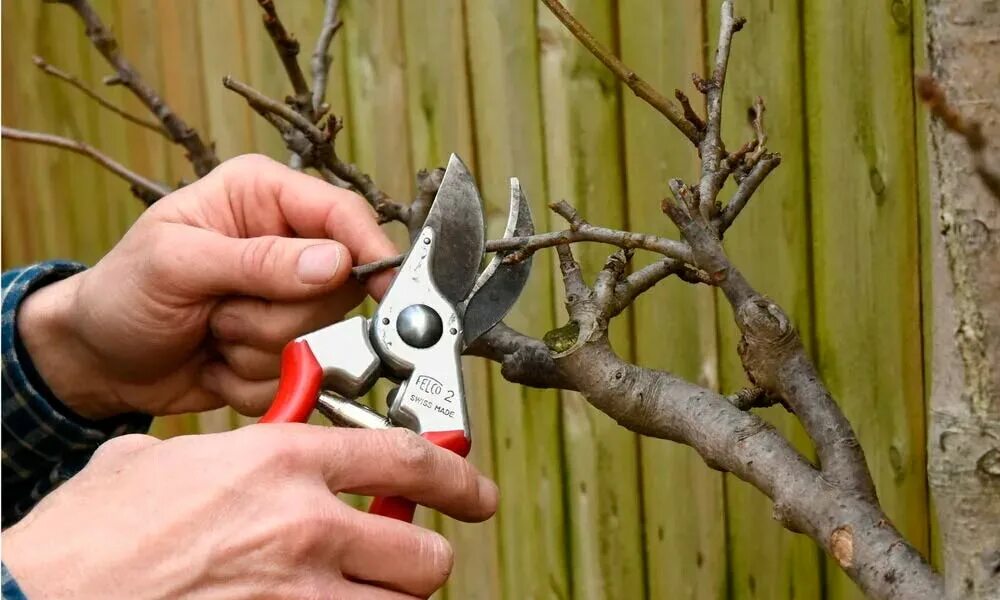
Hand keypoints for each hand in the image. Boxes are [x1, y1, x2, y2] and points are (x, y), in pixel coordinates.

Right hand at [1, 425, 498, 598]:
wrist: (38, 598)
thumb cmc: (86, 540)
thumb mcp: (156, 465)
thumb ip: (216, 456)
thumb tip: (226, 459)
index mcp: (279, 464)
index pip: (405, 459)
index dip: (455, 474)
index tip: (473, 490)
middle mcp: (304, 528)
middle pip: (424, 554)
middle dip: (418, 559)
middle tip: (397, 559)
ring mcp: (298, 598)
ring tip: (356, 595)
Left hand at [17, 154, 396, 418]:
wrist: (98, 361)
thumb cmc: (122, 294)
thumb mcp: (175, 263)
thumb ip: (256, 260)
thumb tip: (334, 261)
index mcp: (262, 198)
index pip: (343, 214)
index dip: (369, 249)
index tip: (382, 286)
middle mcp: (285, 245)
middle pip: (339, 288)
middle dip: (278, 315)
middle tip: (219, 311)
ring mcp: (287, 301)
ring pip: (320, 338)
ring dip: (258, 348)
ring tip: (211, 332)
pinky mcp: (285, 349)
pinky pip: (299, 375)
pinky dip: (253, 379)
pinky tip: (216, 359)